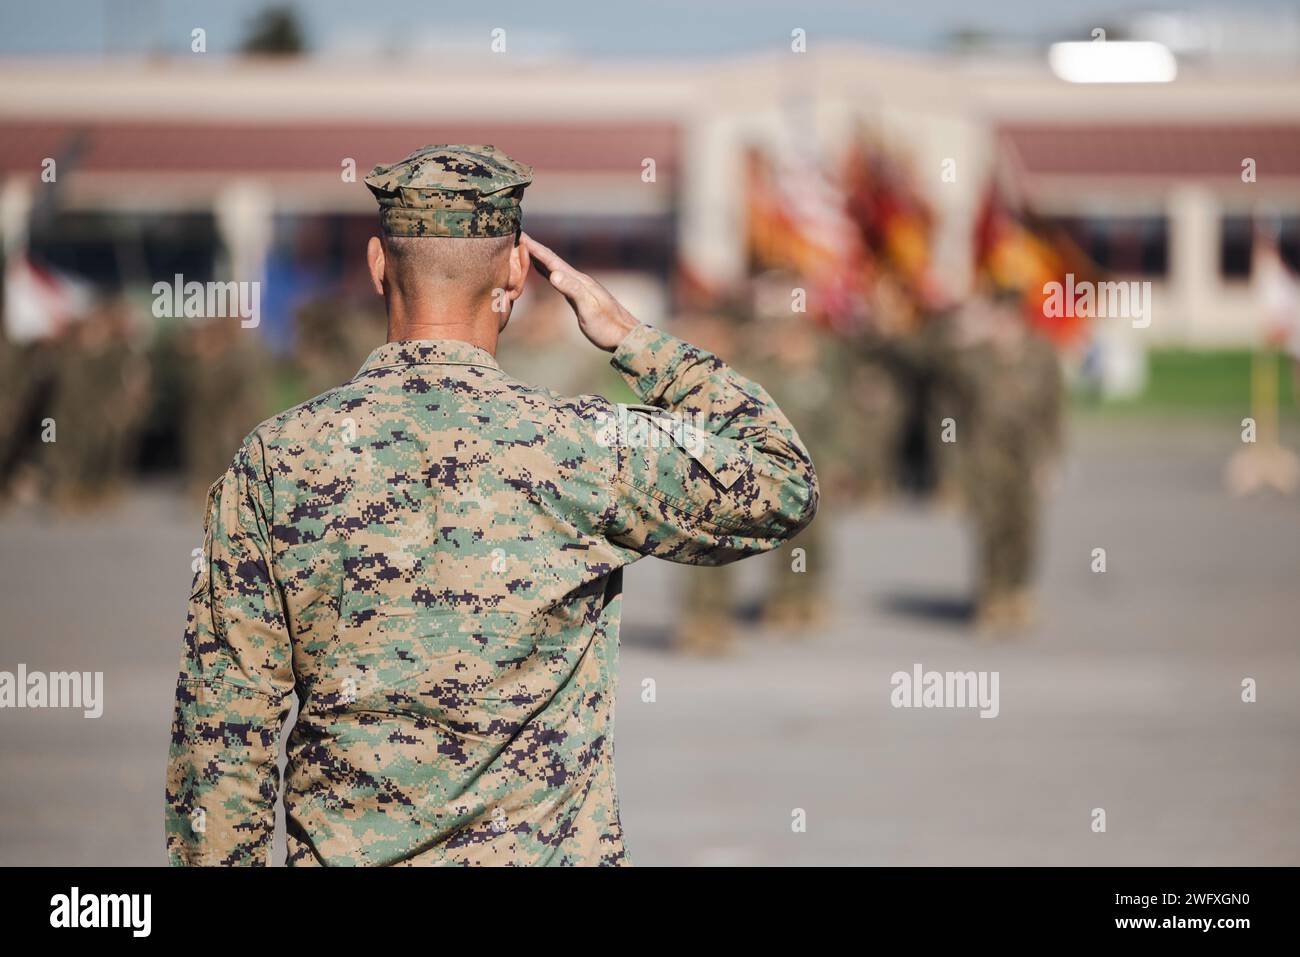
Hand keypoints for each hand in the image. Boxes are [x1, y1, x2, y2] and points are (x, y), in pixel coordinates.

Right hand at [522, 233, 639, 351]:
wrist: (624, 335)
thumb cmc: (607, 326)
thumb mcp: (588, 309)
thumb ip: (572, 290)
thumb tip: (553, 274)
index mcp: (578, 280)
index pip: (552, 260)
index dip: (534, 248)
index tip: (519, 233)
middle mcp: (578, 279)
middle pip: (552, 260)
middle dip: (534, 248)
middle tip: (516, 235)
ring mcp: (579, 287)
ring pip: (554, 267)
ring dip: (539, 257)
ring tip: (524, 248)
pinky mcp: (579, 295)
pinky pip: (558, 278)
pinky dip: (547, 271)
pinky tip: (544, 270)